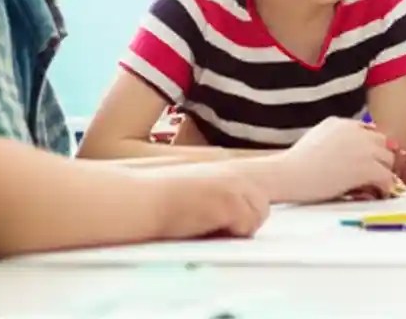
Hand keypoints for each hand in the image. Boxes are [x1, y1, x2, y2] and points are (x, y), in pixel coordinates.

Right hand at [146, 162, 271, 238]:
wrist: (142, 201)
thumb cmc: (162, 200)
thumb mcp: (198, 188)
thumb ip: (222, 195)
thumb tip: (241, 217)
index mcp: (228, 170)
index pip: (257, 197)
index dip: (244, 215)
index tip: (223, 224)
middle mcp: (235, 175)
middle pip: (262, 208)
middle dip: (245, 224)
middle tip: (218, 231)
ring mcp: (234, 189)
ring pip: (257, 219)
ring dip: (238, 231)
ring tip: (209, 230)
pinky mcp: (229, 204)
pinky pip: (246, 228)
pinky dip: (229, 236)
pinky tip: (205, 231)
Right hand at [271, 117, 395, 202]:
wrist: (287, 174)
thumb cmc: (293, 165)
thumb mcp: (314, 140)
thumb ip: (333, 141)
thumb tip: (347, 156)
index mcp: (340, 123)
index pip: (366, 131)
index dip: (368, 148)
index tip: (367, 160)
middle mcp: (354, 131)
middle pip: (381, 142)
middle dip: (378, 158)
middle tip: (374, 174)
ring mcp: (363, 148)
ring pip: (388, 159)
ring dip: (383, 172)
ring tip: (375, 185)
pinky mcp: (366, 167)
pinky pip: (387, 177)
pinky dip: (385, 187)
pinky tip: (378, 193)